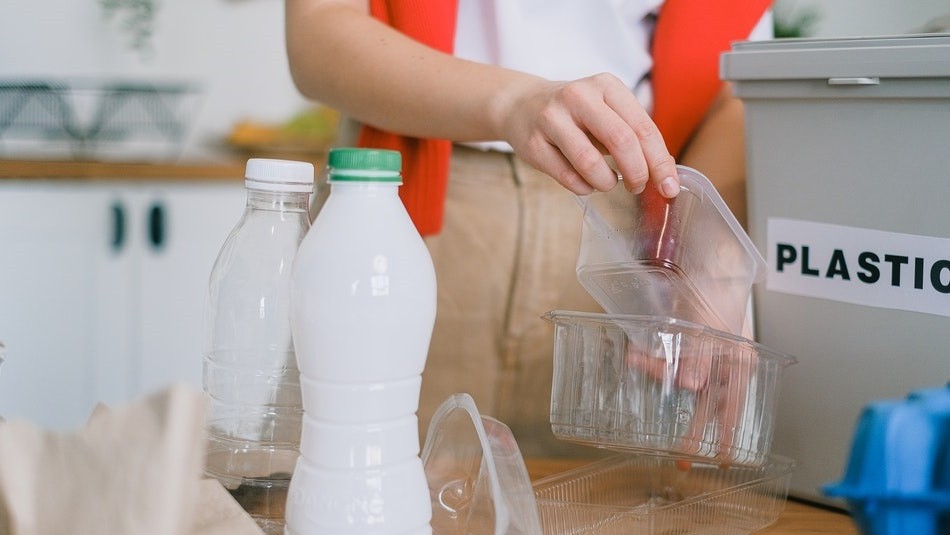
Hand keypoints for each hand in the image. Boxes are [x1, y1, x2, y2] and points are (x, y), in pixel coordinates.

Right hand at [494, 73, 680, 197]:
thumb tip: (666, 171)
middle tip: (638, 187)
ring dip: (606, 182)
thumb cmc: (576, 114)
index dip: (659, 161)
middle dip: (637, 173)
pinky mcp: (533, 143)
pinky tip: (585, 183)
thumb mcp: (607, 112)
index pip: (643, 127)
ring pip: (589, 162)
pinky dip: (583, 187)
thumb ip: (635, 136)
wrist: (521, 104)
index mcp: (606, 86)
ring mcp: (552, 118)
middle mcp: (579, 96)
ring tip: (608, 183)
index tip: (668, 186)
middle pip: (621, 141)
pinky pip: (566, 176)